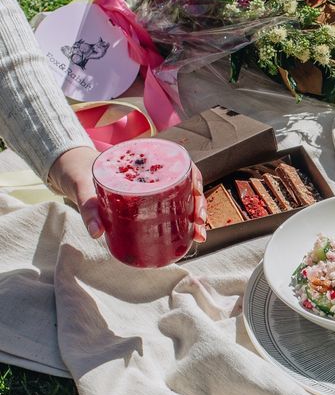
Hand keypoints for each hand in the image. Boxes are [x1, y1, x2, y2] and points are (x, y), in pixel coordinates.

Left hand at [48, 146, 206, 245]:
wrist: (73, 175)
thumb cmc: (81, 174)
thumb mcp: (84, 188)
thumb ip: (89, 208)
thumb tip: (97, 233)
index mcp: (146, 160)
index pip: (180, 164)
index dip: (194, 179)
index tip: (196, 195)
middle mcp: (155, 174)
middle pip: (187, 185)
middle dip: (199, 205)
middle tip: (200, 223)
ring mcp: (154, 188)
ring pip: (184, 198)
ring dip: (196, 216)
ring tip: (199, 234)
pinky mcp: (150, 202)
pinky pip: (173, 208)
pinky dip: (184, 221)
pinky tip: (190, 234)